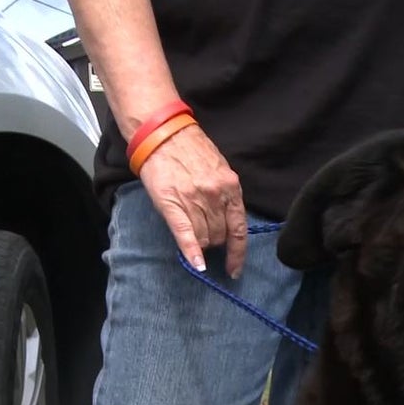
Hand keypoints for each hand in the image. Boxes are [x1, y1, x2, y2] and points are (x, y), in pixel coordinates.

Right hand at [137, 124, 247, 278]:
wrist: (164, 135)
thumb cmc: (193, 152)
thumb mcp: (220, 171)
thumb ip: (226, 197)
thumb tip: (226, 225)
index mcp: (231, 187)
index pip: (239, 229)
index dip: (238, 253)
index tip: (236, 269)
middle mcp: (215, 195)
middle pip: (220, 236)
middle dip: (214, 242)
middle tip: (205, 236)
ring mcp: (194, 200)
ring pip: (204, 238)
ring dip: (200, 243)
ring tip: (192, 233)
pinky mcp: (172, 204)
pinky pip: (185, 234)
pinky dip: (191, 253)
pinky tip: (197, 266)